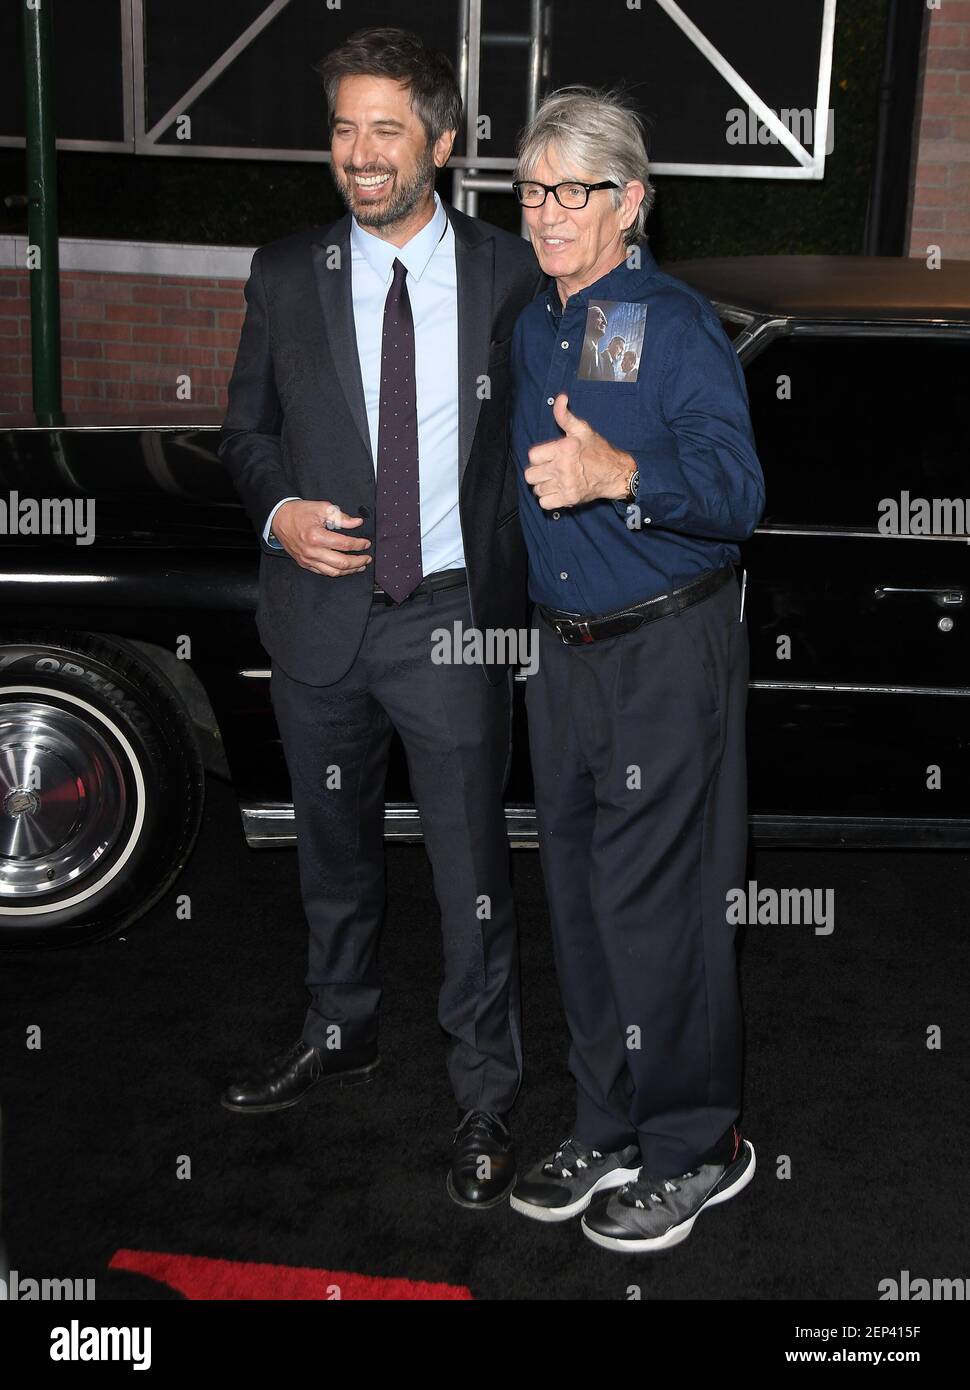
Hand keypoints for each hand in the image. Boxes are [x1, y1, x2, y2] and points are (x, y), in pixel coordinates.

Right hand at [271, 500, 371, 576]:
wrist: (278, 518)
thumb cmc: (299, 512)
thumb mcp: (322, 508)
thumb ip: (341, 517)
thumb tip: (357, 523)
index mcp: (317, 536)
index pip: (344, 544)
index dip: (359, 545)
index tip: (366, 543)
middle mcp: (312, 551)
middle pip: (341, 563)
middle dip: (358, 562)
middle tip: (367, 558)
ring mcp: (307, 559)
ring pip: (333, 572)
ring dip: (349, 571)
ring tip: (359, 566)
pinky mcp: (304, 563)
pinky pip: (323, 572)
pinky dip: (336, 572)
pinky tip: (344, 568)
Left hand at [523, 394, 633, 508]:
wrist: (615, 473)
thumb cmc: (598, 450)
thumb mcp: (582, 429)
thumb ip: (565, 415)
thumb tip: (560, 398)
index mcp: (563, 448)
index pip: (532, 456)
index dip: (539, 456)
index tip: (548, 456)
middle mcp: (562, 467)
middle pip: (530, 474)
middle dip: (538, 472)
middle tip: (549, 469)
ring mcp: (565, 484)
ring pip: (536, 489)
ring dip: (543, 485)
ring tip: (555, 480)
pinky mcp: (568, 499)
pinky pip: (544, 503)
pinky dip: (548, 499)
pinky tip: (557, 491)